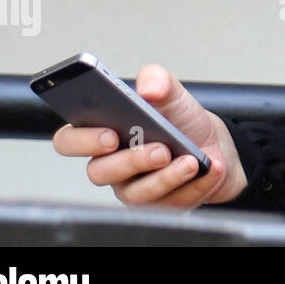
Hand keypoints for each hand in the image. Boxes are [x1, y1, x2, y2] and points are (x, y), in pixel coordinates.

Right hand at [51, 63, 246, 207]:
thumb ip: (158, 79)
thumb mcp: (172, 93)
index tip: (109, 133)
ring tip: (190, 161)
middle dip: (131, 160)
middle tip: (160, 149)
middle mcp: (112, 164)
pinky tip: (209, 168)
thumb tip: (150, 88)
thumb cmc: (182, 121)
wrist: (215, 144)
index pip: (69, 140)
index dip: (81, 140)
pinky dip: (194, 184)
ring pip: (136, 193)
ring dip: (166, 177)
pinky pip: (170, 203)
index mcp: (104, 132)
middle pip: (100, 172)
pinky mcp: (159, 204)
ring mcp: (133, 187)